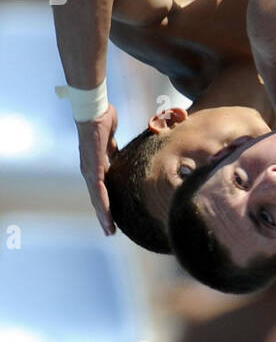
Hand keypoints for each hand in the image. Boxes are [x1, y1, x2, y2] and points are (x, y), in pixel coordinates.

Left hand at [77, 106, 118, 234]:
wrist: (94, 110)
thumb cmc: (102, 120)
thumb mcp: (110, 139)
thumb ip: (112, 150)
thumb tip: (119, 156)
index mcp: (96, 165)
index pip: (101, 190)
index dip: (106, 203)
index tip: (112, 216)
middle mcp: (90, 171)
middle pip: (98, 199)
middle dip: (104, 216)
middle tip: (110, 231)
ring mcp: (90, 171)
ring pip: (98, 199)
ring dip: (104, 215)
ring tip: (109, 229)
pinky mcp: (93, 168)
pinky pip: (99, 189)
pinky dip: (103, 203)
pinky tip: (107, 213)